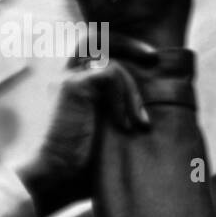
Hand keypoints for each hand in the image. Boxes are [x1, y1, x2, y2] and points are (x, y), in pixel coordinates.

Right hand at [15, 58, 149, 215]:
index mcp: (76, 85)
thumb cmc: (82, 166)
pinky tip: (125, 126)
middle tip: (153, 58)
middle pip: (97, 37)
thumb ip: (123, 115)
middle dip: (129, 44)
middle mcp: (68, 77)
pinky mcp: (72, 86)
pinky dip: (125, 98)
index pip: (97, 51)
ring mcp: (68, 79)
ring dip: (133, 90)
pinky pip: (110, 74)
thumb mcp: (111, 135)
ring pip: (111, 61)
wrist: (55, 178)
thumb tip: (160, 112)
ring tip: (141, 122)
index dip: (123, 50)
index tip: (150, 63)